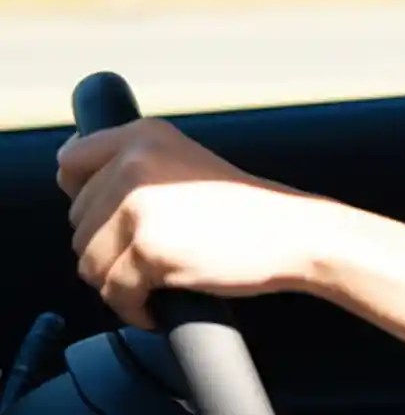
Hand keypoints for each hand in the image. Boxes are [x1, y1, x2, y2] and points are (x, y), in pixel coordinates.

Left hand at [56, 118, 332, 329]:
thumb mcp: (186, 162)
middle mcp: (136, 162)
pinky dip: (134, 307)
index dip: (86, 197)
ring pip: (88, 262)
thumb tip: (76, 191)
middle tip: (155, 254)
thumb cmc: (248, 208)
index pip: (70, 164)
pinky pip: (113, 294)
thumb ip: (135, 167)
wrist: (295, 233)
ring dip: (119, 281)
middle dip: (110, 248)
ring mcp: (140, 206)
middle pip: (77, 223)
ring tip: (158, 277)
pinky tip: (161, 300)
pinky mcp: (148, 250)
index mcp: (144, 135)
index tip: (116, 217)